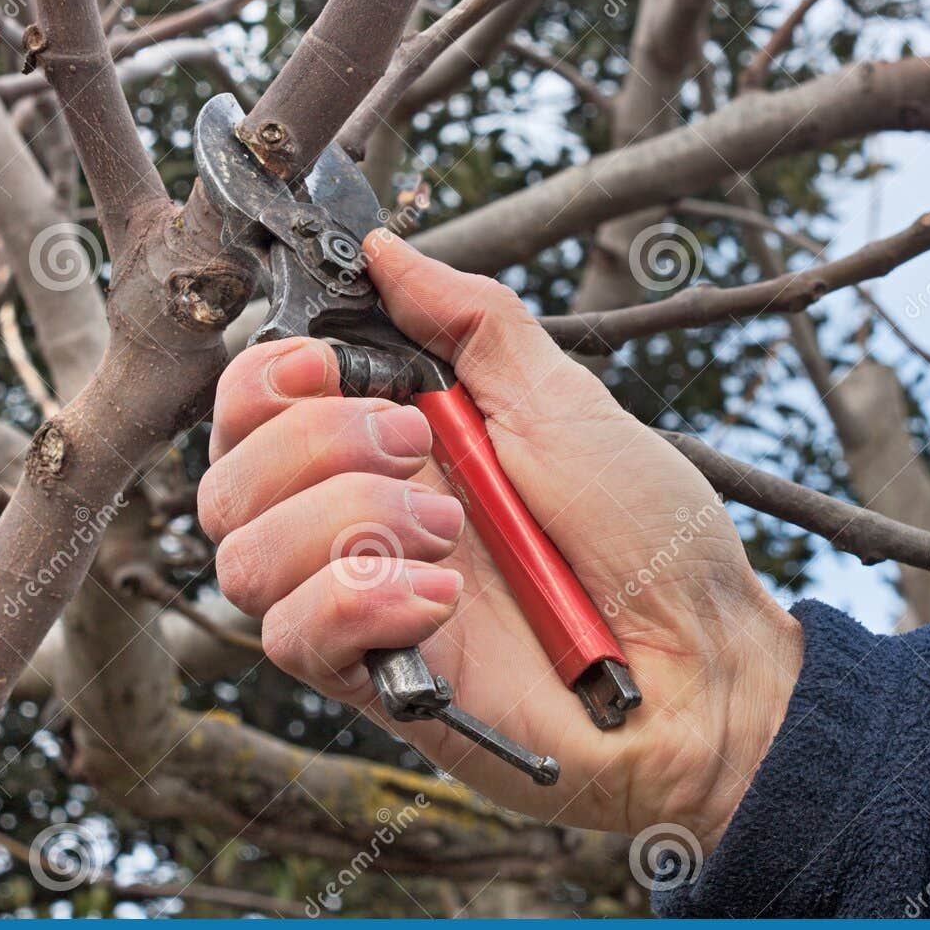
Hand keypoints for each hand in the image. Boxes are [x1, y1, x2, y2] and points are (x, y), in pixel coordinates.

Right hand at [199, 232, 801, 849]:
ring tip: (453, 536)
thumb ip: (469, 320)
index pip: (252, 406)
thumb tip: (384, 249)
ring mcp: (359, 602)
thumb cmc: (648, 535)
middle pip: (226, 481)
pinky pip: (293, 636)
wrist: (703, 660)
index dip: (264, 379)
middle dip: (316, 444)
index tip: (325, 366)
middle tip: (418, 448)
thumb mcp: (561, 400)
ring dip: (350, 522)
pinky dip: (363, 600)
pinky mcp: (374, 680)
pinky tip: (445, 600)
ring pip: (244, 558)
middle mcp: (355, 521)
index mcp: (390, 445)